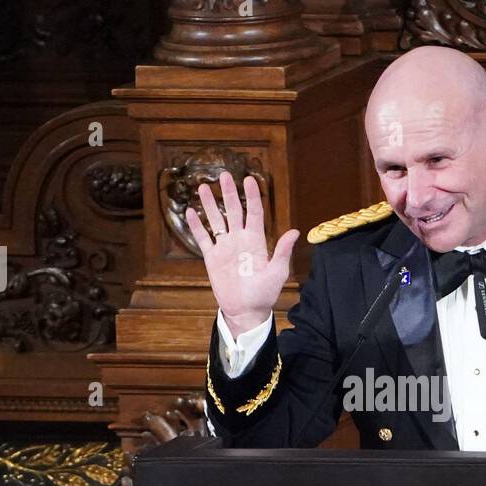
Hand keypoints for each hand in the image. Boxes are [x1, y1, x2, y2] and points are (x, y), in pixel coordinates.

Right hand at [185, 170, 299, 335]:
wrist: (246, 310)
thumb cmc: (264, 294)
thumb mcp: (277, 273)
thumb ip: (283, 251)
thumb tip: (295, 231)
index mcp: (257, 241)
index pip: (254, 213)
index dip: (252, 196)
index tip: (249, 179)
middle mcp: (240, 239)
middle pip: (234, 210)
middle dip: (229, 193)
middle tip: (224, 175)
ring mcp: (225, 247)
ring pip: (216, 220)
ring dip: (210, 204)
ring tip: (203, 187)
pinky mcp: (212, 257)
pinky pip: (203, 238)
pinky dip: (196, 225)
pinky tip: (190, 211)